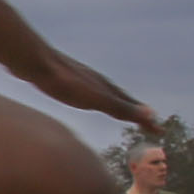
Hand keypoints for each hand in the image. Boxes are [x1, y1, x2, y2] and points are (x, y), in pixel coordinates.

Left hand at [12, 45, 158, 134]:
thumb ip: (120, 107)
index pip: (133, 107)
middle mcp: (98, 82)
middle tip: (148, 123)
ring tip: (122, 111)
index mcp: (107, 89)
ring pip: (105, 94)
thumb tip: (151, 115)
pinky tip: (84, 97)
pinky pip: (86, 91)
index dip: (146, 120)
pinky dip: (95, 98)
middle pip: (122, 99)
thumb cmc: (64, 83)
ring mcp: (81, 79)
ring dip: (117, 104)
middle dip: (136, 112)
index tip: (160, 131)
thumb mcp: (95, 98)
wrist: (33, 61)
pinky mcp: (63, 79)